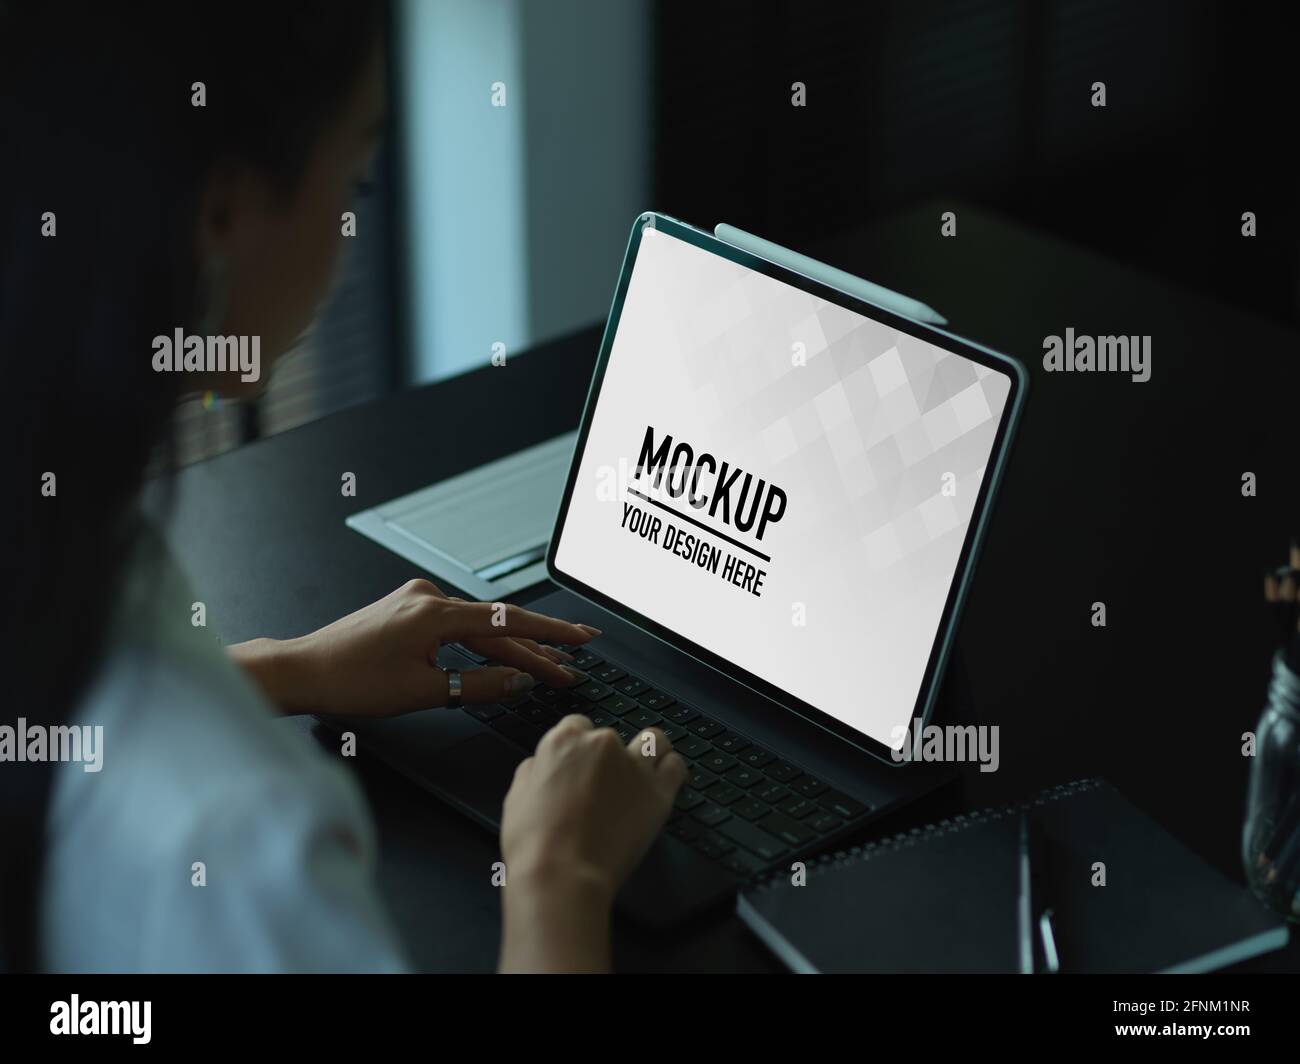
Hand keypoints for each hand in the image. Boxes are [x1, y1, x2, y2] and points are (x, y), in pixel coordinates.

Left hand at [231, 578, 599, 716]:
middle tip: (572, 666)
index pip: (508, 622)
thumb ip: (478, 685)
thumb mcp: (423, 691)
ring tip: (546, 669)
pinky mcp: (407, 611)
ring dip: (509, 651)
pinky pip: (456, 628)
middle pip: (496, 627)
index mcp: (434, 612)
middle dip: (537, 651)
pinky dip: (480, 646)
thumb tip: (519, 682)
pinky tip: (498, 659)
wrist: (302, 670)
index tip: (581, 639)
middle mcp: (428, 597)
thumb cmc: (350, 680)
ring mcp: (416, 601)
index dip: (551, 634)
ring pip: (477, 629)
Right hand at [498, 715, 686, 971]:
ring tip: (642, 772)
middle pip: (612, 738)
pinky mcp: (659, 792)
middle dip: (609, 757)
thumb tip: (543, 766)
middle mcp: (602, 744)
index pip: (579, 725)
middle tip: (603, 786)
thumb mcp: (516, 795)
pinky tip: (665, 782)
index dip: (580, 747)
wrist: (562, 874)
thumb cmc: (534, 842)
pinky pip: (675, 767)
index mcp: (565, 740)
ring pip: (653, 741)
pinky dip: (672, 771)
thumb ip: (535, 770)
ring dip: (648, 752)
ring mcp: (634, 766)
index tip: (582, 765)